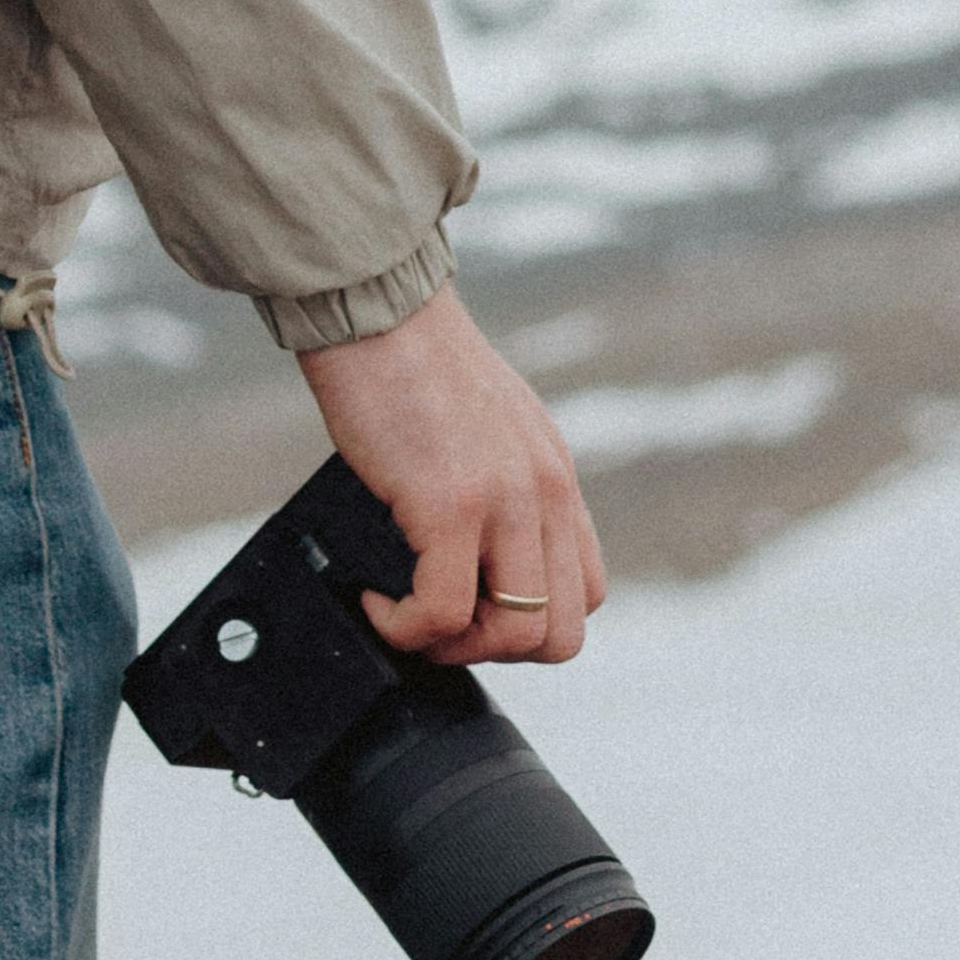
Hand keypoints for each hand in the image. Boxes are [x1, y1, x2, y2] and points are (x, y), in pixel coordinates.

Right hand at [298, 286, 605, 669]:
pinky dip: (406, 627)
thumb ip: (504, 484)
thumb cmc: (410, 361)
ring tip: (406, 618)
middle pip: (561, 631)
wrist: (375, 309)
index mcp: (555, 476)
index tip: (472, 611)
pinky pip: (443, 612)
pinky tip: (375, 601)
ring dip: (454, 647)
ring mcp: (502, 500)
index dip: (528, 623)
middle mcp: (544, 491)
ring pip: (515, 634)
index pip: (585, 592)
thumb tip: (477, 552)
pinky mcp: (449, 504)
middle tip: (439, 627)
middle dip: (495, 650)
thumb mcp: (491, 426)